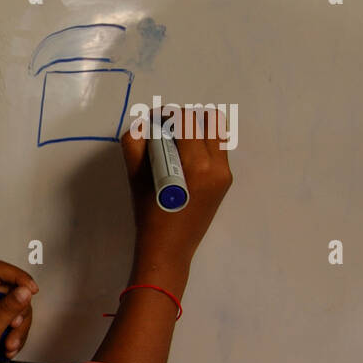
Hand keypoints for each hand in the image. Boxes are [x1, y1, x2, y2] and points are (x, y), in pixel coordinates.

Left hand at [0, 261, 38, 358]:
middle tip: (13, 329)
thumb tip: (24, 290)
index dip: (18, 277)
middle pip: (13, 291)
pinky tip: (8, 348)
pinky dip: (17, 336)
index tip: (32, 290)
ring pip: (18, 308)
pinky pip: (17, 322)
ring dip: (19, 329)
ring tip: (8, 345)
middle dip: (19, 314)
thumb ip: (6, 310)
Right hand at [123, 108, 231, 268]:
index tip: (153, 118)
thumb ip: (136, 145)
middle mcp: (215, 165)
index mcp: (194, 164)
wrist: (169, 249)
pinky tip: (184, 157)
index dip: (167, 113)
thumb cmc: (149, 216)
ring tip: (175, 141)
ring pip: (217, 131)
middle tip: (164, 128)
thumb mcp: (136, 178)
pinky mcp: (225, 180)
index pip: (185, 120)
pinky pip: (218, 148)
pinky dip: (202, 144)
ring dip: (196, 128)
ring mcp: (224, 173)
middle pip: (207, 120)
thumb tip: (143, 125)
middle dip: (184, 118)